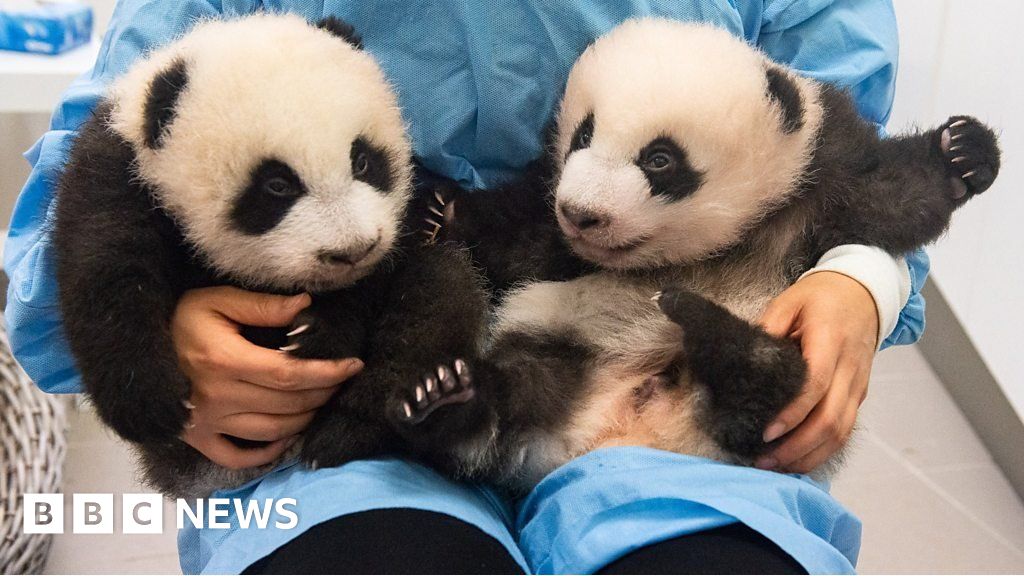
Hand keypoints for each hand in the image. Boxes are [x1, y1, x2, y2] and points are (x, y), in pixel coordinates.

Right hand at [172, 286, 362, 468]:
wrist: (132, 350)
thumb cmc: (178, 321)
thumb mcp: (216, 300)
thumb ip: (262, 305)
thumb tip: (305, 305)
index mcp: (224, 361)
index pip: (290, 374)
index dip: (327, 373)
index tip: (354, 365)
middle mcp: (218, 397)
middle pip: (288, 404)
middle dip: (324, 393)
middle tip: (341, 380)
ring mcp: (207, 423)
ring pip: (273, 431)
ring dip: (306, 418)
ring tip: (321, 401)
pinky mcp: (197, 438)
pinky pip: (239, 456)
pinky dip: (268, 451)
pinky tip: (287, 437)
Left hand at [756, 272, 878, 472]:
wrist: (863, 293)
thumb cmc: (821, 297)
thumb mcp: (789, 301)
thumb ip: (768, 327)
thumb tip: (745, 360)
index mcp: (831, 342)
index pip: (816, 387)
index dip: (792, 414)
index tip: (766, 432)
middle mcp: (850, 369)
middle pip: (831, 420)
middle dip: (797, 447)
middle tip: (764, 461)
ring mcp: (858, 386)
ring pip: (841, 432)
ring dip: (810, 455)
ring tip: (776, 467)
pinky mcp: (859, 395)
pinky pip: (845, 430)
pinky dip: (823, 450)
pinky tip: (798, 460)